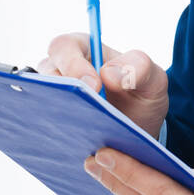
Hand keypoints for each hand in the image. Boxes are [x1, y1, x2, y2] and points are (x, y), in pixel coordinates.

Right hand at [38, 33, 167, 139]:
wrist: (139, 128)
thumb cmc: (141, 94)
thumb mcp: (153, 79)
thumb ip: (140, 68)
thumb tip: (109, 73)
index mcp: (83, 49)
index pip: (64, 47)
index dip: (73, 64)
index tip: (93, 85)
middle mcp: (60, 71)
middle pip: (45, 75)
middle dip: (61, 90)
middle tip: (82, 109)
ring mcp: (52, 97)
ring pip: (40, 102)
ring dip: (55, 115)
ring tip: (77, 131)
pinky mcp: (51, 122)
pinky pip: (43, 127)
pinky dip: (55, 135)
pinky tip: (74, 147)